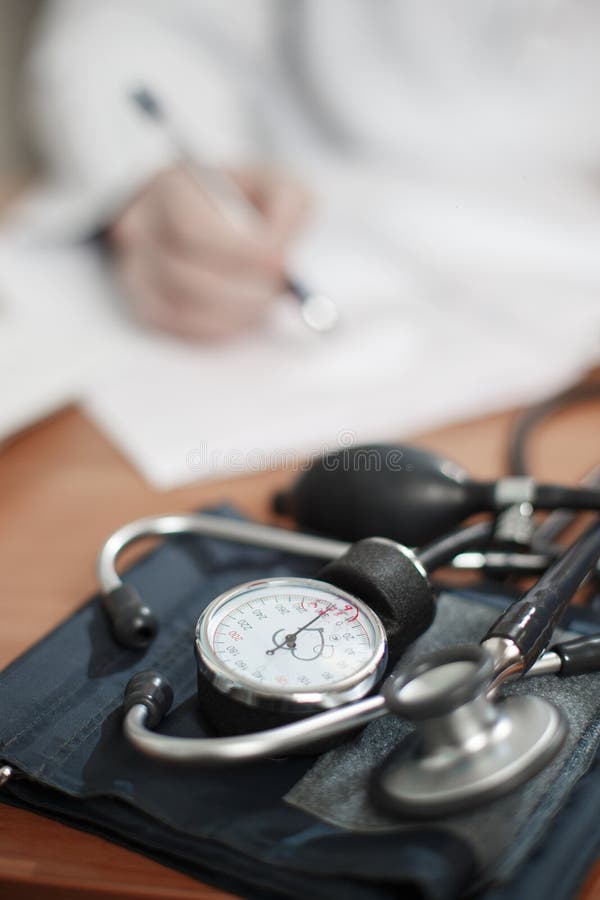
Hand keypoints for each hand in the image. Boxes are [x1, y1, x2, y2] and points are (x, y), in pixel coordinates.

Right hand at [108, 165, 309, 339]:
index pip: (190, 228)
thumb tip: (279, 252)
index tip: (279, 262)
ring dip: (230, 312)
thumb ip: (287, 208)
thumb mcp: (275, 186)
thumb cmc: (245, 204)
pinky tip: (239, 317)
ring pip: (176, 304)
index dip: (238, 252)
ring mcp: (136, 269)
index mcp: (171, 188)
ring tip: (261, 302)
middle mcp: (141, 227)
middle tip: (274, 291)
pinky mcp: (144, 303)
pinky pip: (173, 326)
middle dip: (239, 289)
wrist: (213, 219)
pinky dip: (214, 328)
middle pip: (181, 274)